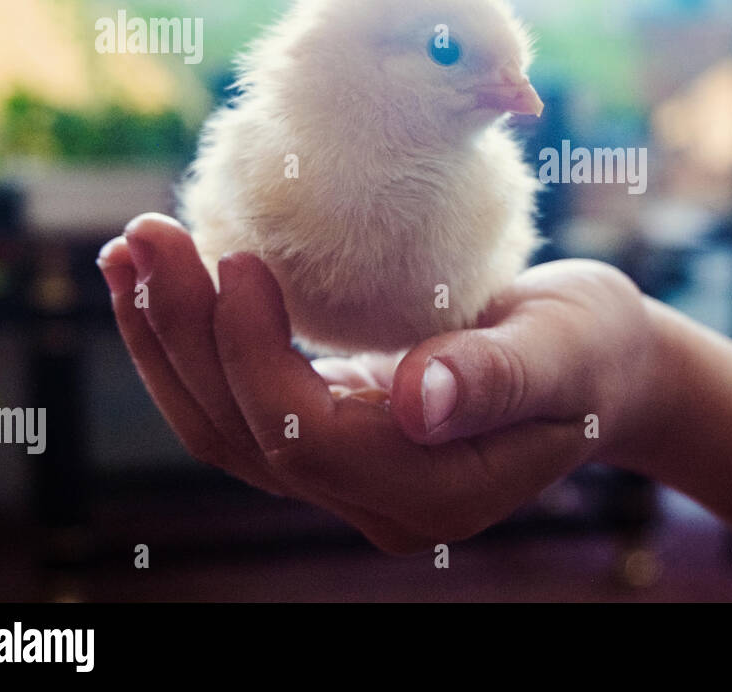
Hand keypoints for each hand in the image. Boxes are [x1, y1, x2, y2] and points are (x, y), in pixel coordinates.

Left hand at [98, 213, 659, 551]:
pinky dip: (198, 344)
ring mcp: (351, 476)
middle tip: (144, 232)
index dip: (254, 354)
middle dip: (182, 335)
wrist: (601, 365)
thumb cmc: (594, 349)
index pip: (308, 438)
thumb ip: (497, 377)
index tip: (239, 256)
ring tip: (129, 252)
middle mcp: (378, 500)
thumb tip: (417, 397)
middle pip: (246, 435)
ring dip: (167, 340)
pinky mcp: (337, 436)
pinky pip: (246, 404)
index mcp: (434, 491)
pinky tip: (168, 283)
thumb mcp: (565, 350)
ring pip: (226, 427)